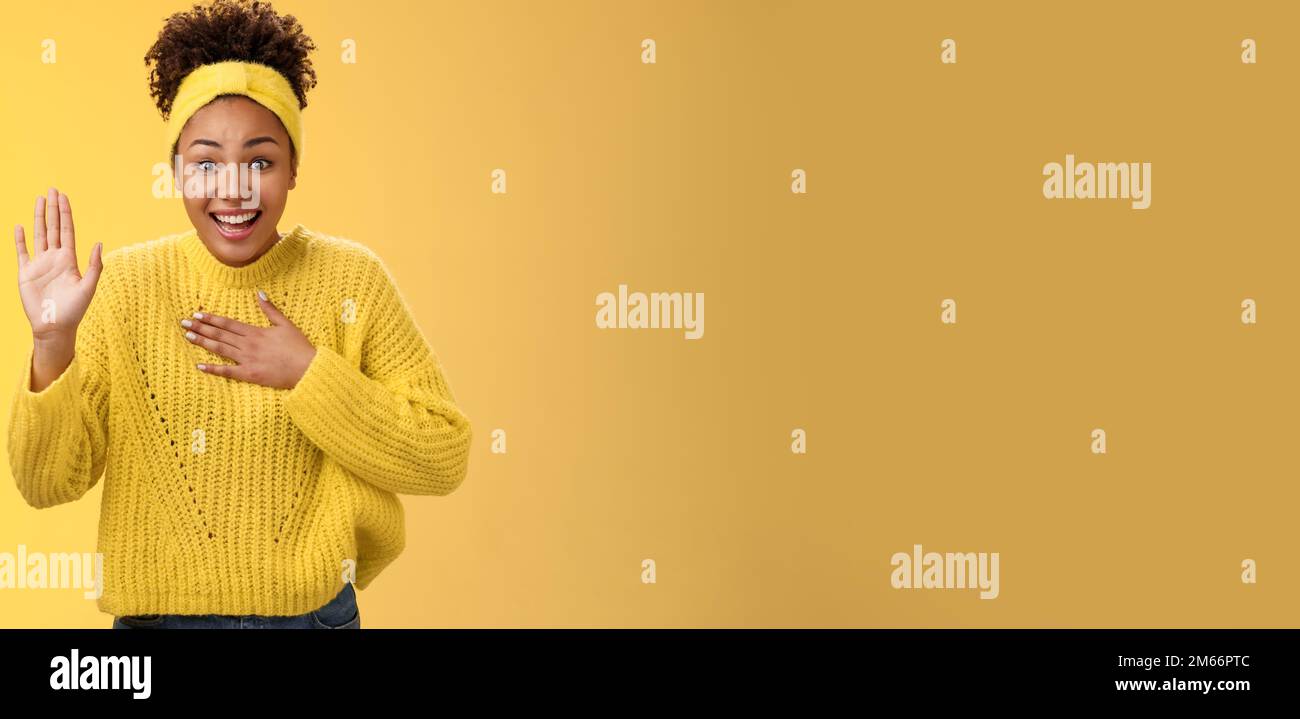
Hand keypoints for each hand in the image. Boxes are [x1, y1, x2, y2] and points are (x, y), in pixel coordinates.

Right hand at [14, 188, 102, 343]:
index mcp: (69, 259)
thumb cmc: (74, 310)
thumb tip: (99, 243)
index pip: (67, 230)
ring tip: (39, 200)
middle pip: (53, 228)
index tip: (63, 197)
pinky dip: (20, 239)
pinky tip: (20, 226)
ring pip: (39, 235)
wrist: (54, 326)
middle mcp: (54, 258)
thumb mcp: (89, 287)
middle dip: (53, 209)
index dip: (65, 213)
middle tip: (52, 190)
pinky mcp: (25, 272)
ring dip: (39, 217)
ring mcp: (39, 264)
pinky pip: (21, 252)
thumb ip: (95, 265)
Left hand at [183, 289, 316, 388]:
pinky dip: (213, 369)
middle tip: (184, 323)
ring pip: (220, 349)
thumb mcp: (286, 324)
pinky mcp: (249, 375)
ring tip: (188, 336)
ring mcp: (247, 360)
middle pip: (220, 334)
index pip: (228, 323)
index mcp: (256, 332)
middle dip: (201, 328)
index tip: (197, 314)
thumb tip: (259, 293)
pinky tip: (200, 365)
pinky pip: (227, 371)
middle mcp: (248, 344)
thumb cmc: (299, 347)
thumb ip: (270, 310)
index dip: (212, 318)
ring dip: (203, 342)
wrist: (307, 368)